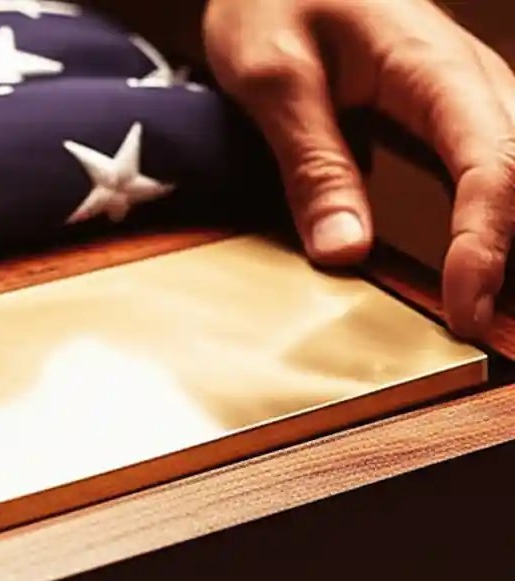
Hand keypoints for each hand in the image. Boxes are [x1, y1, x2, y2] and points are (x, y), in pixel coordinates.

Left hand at [203, 0, 513, 338]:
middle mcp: (469, 79)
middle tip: (483, 331)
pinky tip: (477, 264)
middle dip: (511, 256)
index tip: (463, 308)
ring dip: (507, 240)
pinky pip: (491, 168)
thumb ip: (312, 162)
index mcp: (433, 66)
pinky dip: (492, 219)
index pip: (492, 163)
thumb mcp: (272, 78)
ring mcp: (466, 95)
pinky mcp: (448, 113)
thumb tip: (346, 252)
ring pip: (514, 172)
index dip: (485, 244)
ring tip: (483, 307)